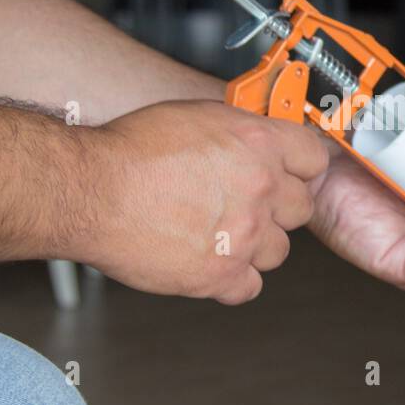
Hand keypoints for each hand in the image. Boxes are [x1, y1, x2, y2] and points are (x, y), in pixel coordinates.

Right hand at [77, 100, 328, 302]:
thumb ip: (238, 132)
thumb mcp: (196, 117)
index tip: (289, 175)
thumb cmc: (130, 151)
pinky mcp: (221, 275)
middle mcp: (260, 188)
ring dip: (255, 246)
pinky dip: (233, 281)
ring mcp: (245, 235)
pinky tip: (210, 263)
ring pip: (278, 251)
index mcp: (259, 144)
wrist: (90, 191)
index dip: (299, 169)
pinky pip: (250, 287)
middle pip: (301, 209)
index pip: (314, 160)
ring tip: (221, 235)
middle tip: (248, 206)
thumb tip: (254, 141)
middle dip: (277, 209)